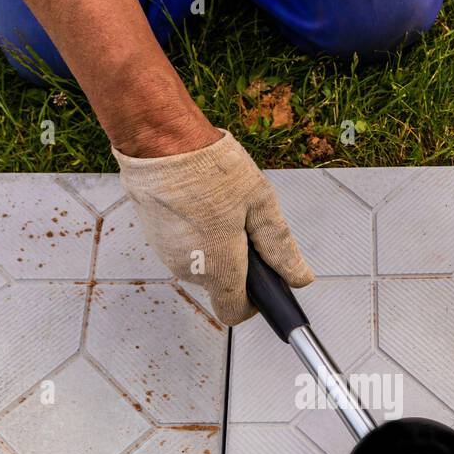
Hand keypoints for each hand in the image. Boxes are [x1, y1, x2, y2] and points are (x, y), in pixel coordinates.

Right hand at [112, 129, 313, 324]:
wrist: (159, 141)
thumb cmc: (209, 168)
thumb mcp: (260, 204)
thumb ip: (279, 247)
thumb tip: (299, 276)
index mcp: (219, 268)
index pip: (235, 312)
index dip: (253, 302)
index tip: (263, 281)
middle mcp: (189, 269)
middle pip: (220, 284)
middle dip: (237, 263)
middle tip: (244, 223)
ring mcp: (167, 254)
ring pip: (201, 263)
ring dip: (215, 245)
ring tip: (219, 205)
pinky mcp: (155, 237)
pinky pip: (183, 246)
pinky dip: (195, 232)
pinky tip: (199, 202)